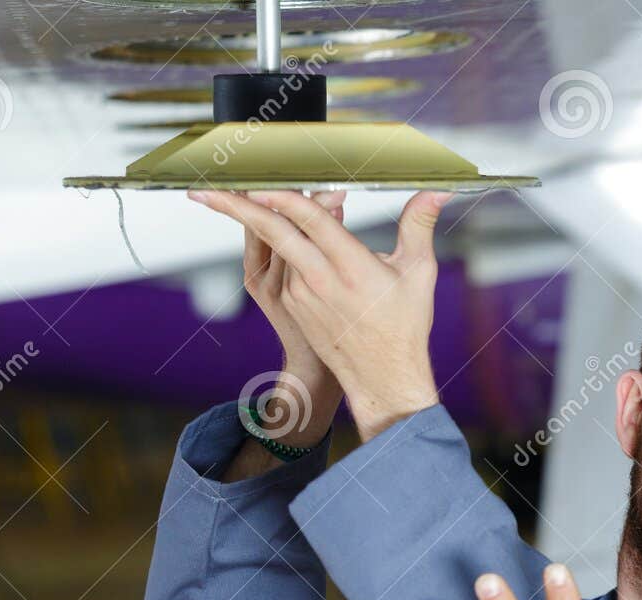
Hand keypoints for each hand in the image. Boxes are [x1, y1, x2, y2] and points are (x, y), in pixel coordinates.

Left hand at [189, 187, 451, 441]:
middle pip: (271, 231)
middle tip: (203, 187)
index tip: (260, 180)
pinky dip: (282, 241)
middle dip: (233, 205)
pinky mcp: (289, 303)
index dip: (284, 196)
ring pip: (276, 243)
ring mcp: (299, 293)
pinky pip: (279, 262)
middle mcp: (319, 280)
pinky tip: (287, 229)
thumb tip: (437, 191)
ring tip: (254, 192)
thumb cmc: (403, 326)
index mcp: (351, 268)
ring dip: (269, 217)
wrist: (382, 376)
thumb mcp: (419, 273)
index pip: (310, 220)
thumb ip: (419, 225)